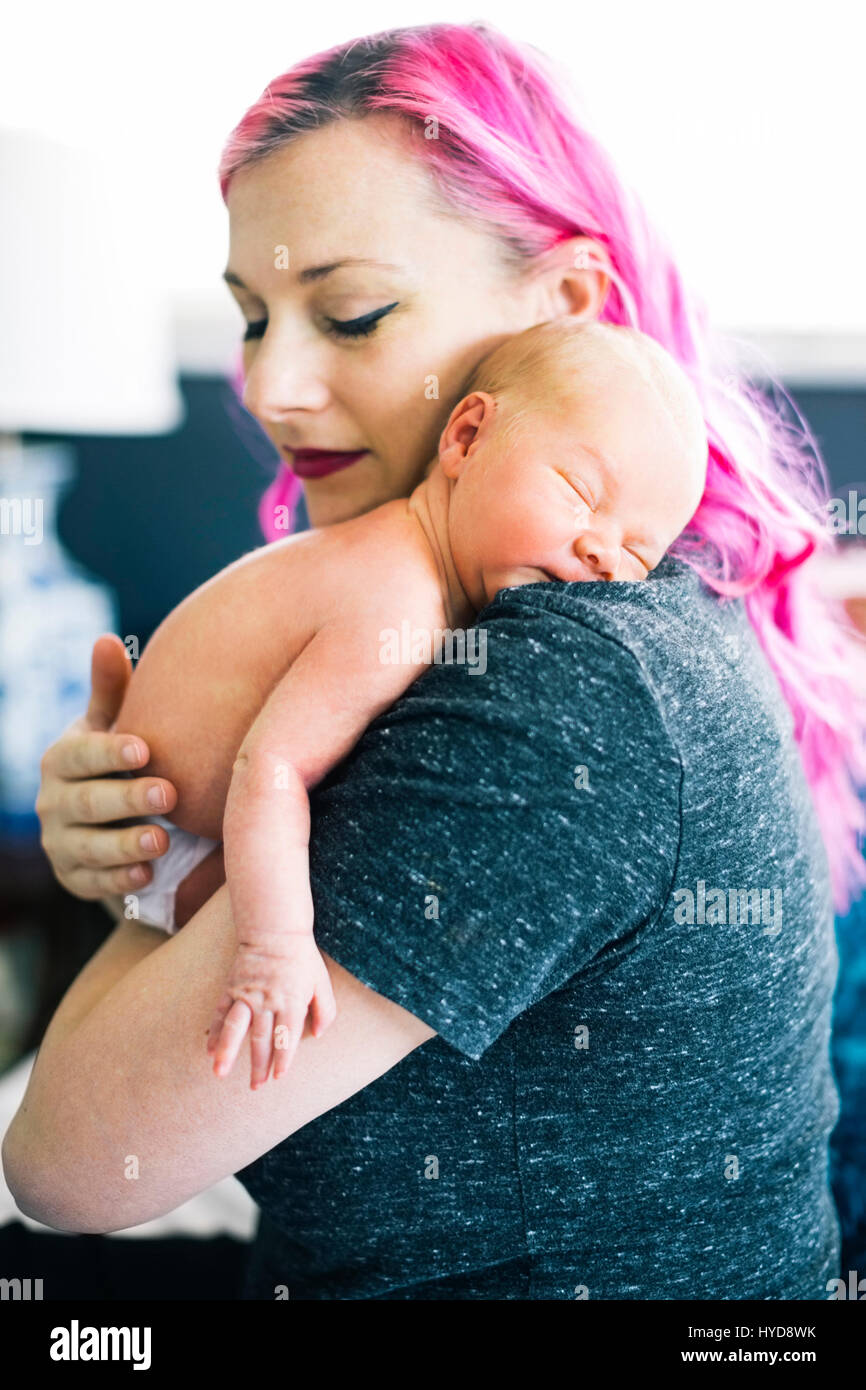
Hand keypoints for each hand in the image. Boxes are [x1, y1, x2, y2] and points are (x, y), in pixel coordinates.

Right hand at [35, 633, 178, 900]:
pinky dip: (120, 881)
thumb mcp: (112, 726)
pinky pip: (94, 884)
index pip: (79, 755)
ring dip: (125, 846)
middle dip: (126, 799)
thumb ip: (111, 690)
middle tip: (169, 793)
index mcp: (62, 759)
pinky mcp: (75, 879)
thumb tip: (106, 640)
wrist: (105, 821)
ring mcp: (60, 844)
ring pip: (89, 848)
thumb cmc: (115, 762)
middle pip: (86, 802)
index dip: (108, 752)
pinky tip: (148, 874)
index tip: (144, 748)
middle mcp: (52, 803)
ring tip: (163, 841)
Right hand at [206, 934, 337, 1087]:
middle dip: (258, 1065)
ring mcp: (247, 994)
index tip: (278, 1077)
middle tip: (255, 1086)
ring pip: (235, 1027)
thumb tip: (318, 1035)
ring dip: (227, 1052)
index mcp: (291, 1001)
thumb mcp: (321, 982)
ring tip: (219, 1072)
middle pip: (261, 1038)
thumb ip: (325, 1010)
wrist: (275, 930)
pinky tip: (210, 1050)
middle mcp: (268, 1000)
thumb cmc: (302, 959)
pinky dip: (215, 1032)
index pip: (286, 1036)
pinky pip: (221, 1013)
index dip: (282, 1059)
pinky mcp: (232, 988)